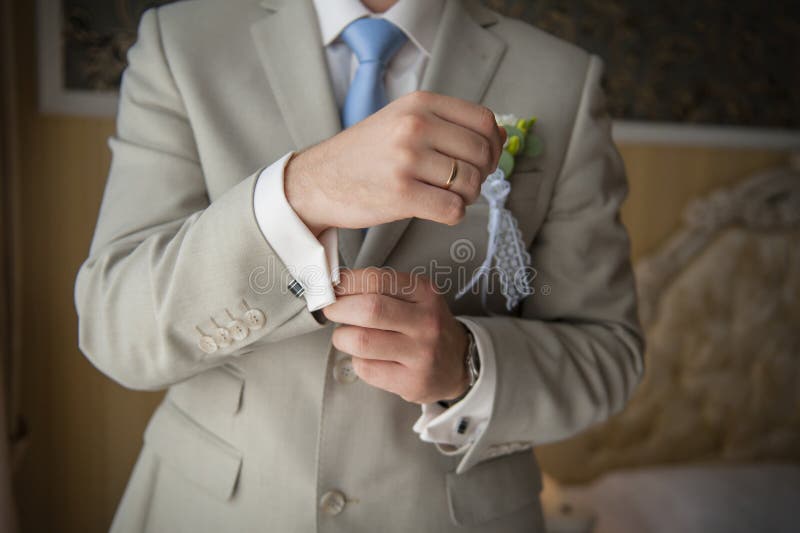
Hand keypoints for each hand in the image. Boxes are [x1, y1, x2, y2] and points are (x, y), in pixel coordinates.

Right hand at [285, 91, 506, 235]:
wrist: (316, 181)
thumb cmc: (363, 154)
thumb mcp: (402, 121)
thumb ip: (448, 124)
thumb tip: (500, 135)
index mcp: (419, 104)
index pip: (484, 121)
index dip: (492, 145)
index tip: (481, 160)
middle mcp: (415, 127)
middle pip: (482, 154)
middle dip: (480, 174)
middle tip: (460, 183)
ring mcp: (407, 161)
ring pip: (470, 184)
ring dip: (465, 197)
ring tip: (444, 196)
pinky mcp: (401, 196)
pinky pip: (453, 210)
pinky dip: (452, 215)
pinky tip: (435, 209)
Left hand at [322, 268, 469, 403]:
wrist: (459, 364)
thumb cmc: (426, 326)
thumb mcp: (415, 297)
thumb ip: (381, 289)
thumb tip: (335, 288)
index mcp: (424, 293)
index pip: (376, 279)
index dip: (345, 283)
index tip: (332, 288)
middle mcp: (426, 322)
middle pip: (369, 310)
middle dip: (338, 309)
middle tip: (331, 311)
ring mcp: (421, 354)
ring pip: (362, 342)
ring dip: (343, 338)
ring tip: (346, 336)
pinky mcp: (411, 382)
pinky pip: (366, 368)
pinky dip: (357, 361)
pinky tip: (366, 357)